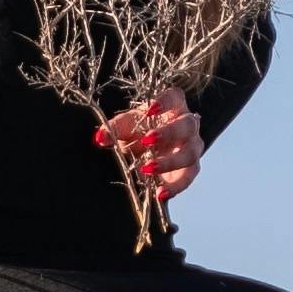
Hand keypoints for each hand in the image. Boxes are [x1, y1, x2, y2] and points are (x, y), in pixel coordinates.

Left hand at [99, 85, 201, 207]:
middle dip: (168, 133)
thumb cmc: (141, 129)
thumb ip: (115, 129)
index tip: (149, 109)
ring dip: (170, 162)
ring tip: (148, 169)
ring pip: (190, 153)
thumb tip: (100, 137)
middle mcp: (188, 124)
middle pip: (187, 126)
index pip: (174, 97)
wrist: (150, 148)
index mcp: (174, 105)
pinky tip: (160, 194)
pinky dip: (175, 187)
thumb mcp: (127, 126)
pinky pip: (187, 178)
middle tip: (147, 141)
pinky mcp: (191, 168)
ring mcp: (192, 146)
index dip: (164, 102)